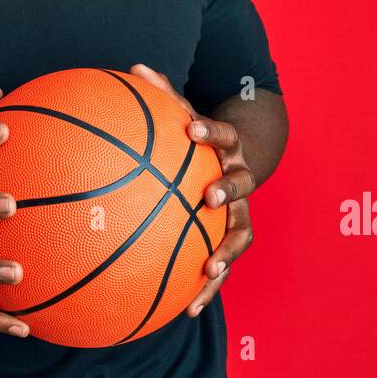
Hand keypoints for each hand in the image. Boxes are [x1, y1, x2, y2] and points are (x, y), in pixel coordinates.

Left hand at [128, 63, 256, 318]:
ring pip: (240, 233)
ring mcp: (241, 211)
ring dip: (226, 252)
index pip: (222, 134)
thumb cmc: (197, 142)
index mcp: (226, 147)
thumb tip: (134, 66)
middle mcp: (240, 178)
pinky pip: (222, 266)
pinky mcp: (233, 241)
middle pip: (241, 184)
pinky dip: (207, 289)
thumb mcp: (185, 116)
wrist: (242, 162)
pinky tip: (187, 311)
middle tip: (210, 196)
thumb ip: (163, 97)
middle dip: (228, 190)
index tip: (191, 129)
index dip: (209, 131)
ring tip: (210, 270)